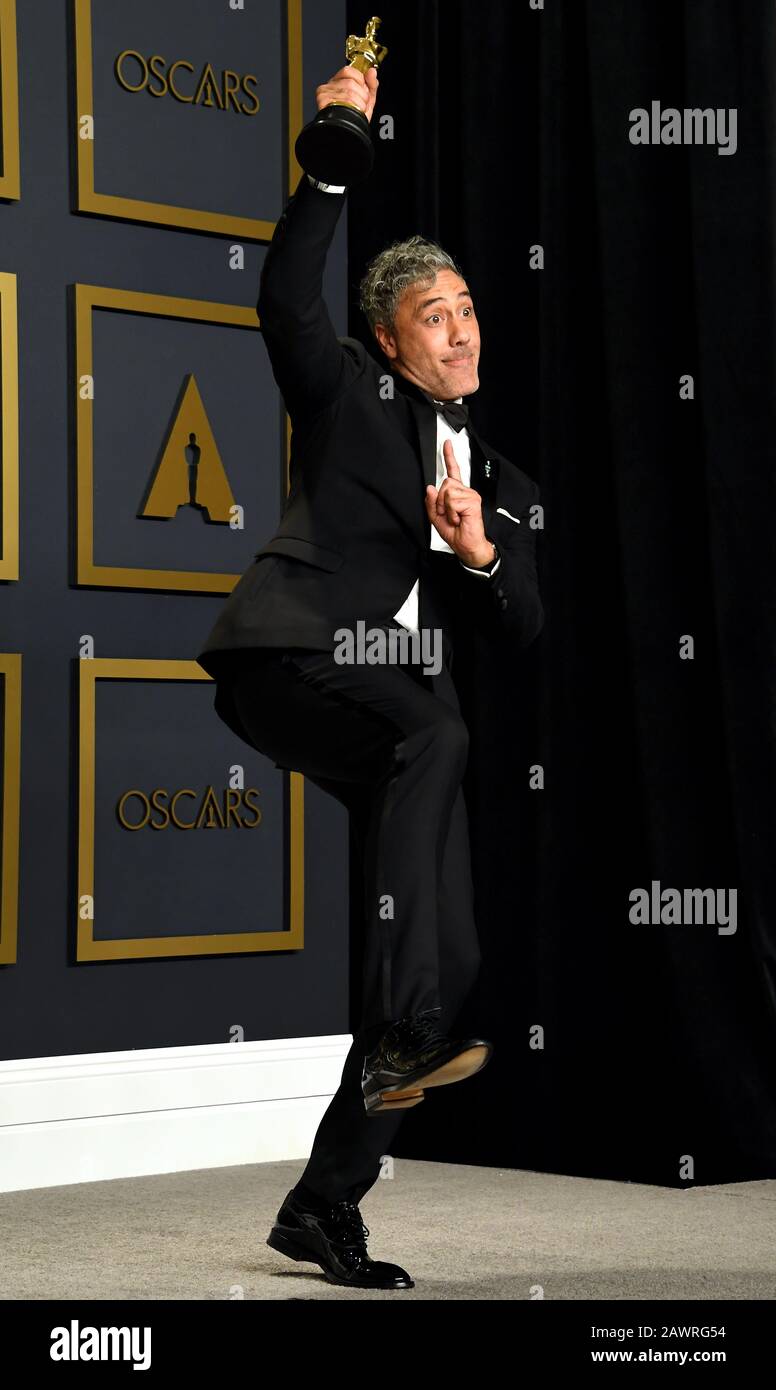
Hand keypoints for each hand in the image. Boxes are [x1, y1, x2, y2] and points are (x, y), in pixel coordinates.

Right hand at [316, 65, 378, 122]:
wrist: (349, 136)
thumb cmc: (355, 118)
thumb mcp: (366, 100)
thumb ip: (371, 84)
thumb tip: (372, 71)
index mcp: (338, 82)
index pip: (348, 70)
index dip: (359, 79)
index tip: (363, 89)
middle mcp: (330, 86)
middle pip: (350, 82)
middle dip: (362, 95)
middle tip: (361, 104)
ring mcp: (325, 94)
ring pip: (349, 92)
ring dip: (359, 104)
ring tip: (357, 110)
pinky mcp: (323, 102)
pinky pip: (344, 101)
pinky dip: (353, 108)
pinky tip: (351, 113)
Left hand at [425, 439, 494, 566]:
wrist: (467, 546)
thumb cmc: (456, 533)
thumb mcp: (436, 518)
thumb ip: (431, 503)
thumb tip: (430, 488)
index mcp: (456, 493)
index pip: (452, 471)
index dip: (449, 456)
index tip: (446, 443)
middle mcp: (465, 491)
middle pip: (445, 483)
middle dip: (440, 501)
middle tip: (448, 514)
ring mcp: (470, 495)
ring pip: (447, 492)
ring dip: (445, 508)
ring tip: (454, 517)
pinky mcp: (472, 501)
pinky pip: (452, 501)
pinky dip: (451, 513)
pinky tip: (459, 519)